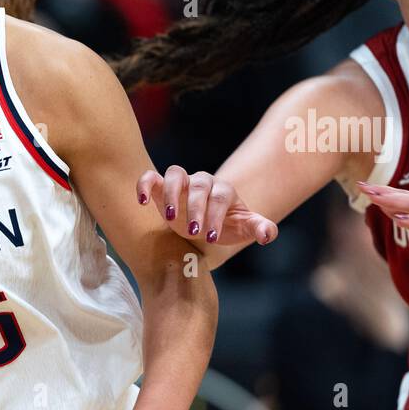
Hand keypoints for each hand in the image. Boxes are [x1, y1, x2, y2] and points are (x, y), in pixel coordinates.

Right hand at [137, 166, 277, 246]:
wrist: (207, 223)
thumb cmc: (227, 225)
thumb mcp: (245, 228)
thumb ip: (259, 228)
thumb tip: (267, 235)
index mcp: (223, 190)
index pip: (220, 197)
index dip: (216, 215)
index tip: (211, 236)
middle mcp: (201, 182)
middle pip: (198, 186)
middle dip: (196, 208)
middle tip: (194, 232)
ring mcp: (180, 183)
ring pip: (175, 173)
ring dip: (171, 194)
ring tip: (171, 217)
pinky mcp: (160, 188)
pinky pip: (150, 178)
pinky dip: (144, 184)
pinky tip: (141, 201)